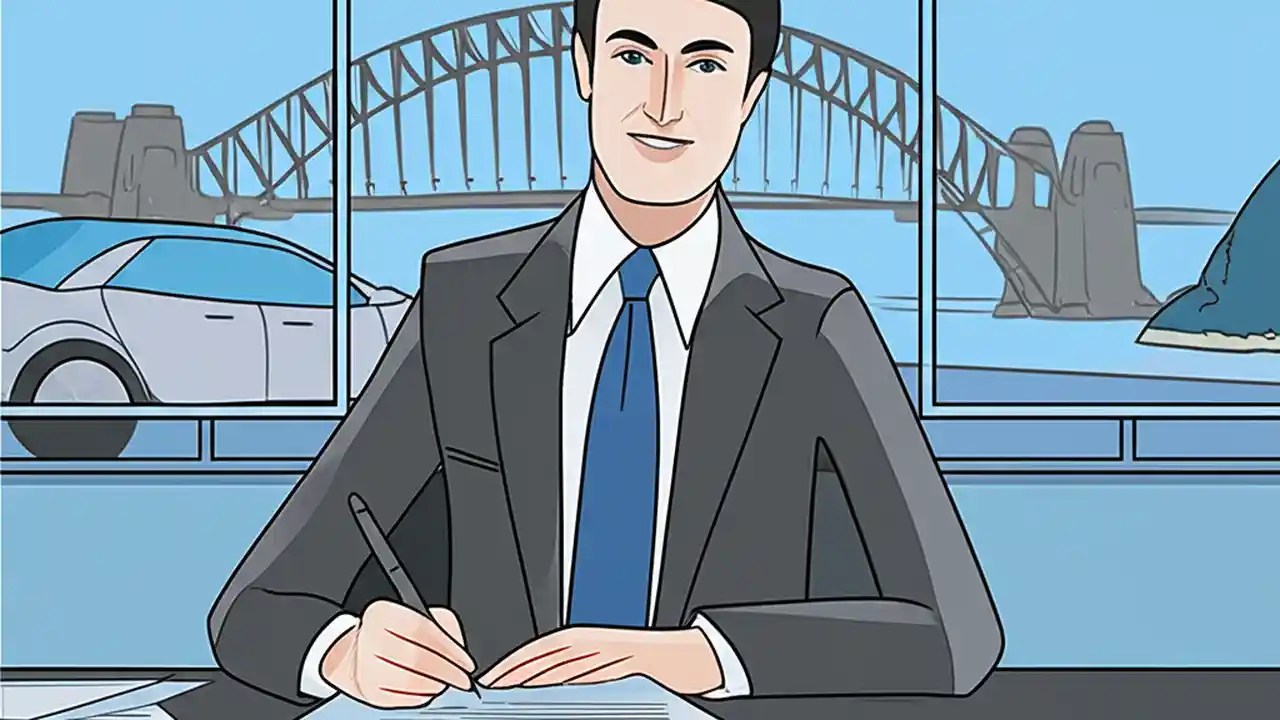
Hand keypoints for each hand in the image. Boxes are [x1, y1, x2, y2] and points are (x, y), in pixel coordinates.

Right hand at [320, 600, 475, 707]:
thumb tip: (460, 650)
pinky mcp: (368, 691)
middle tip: (463, 679)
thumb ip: (443, 625)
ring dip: (436, 685)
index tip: (466, 662)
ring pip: (410, 682)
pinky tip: (430, 690)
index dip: (449, 648)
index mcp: (381, 613)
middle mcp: (368, 639)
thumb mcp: (418, 615)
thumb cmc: (395, 633)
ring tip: (446, 683)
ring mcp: (366, 668)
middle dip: (448, 672)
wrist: (357, 652)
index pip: (420, 629)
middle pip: (416, 658)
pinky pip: (402, 699)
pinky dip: (422, 696)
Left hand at [478, 626, 723, 695]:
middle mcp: (590, 642)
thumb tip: (543, 687)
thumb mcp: (605, 661)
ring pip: (559, 666)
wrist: (689, 655)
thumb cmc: (647, 661)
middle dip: (512, 673)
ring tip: (507, 693)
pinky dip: (565, 683)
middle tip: (488, 688)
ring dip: (531, 679)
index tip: (489, 679)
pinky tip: (549, 692)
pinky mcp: (621, 664)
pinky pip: (588, 675)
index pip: (537, 651)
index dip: (510, 664)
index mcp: (583, 639)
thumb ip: (576, 670)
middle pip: (541, 657)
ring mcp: (605, 652)